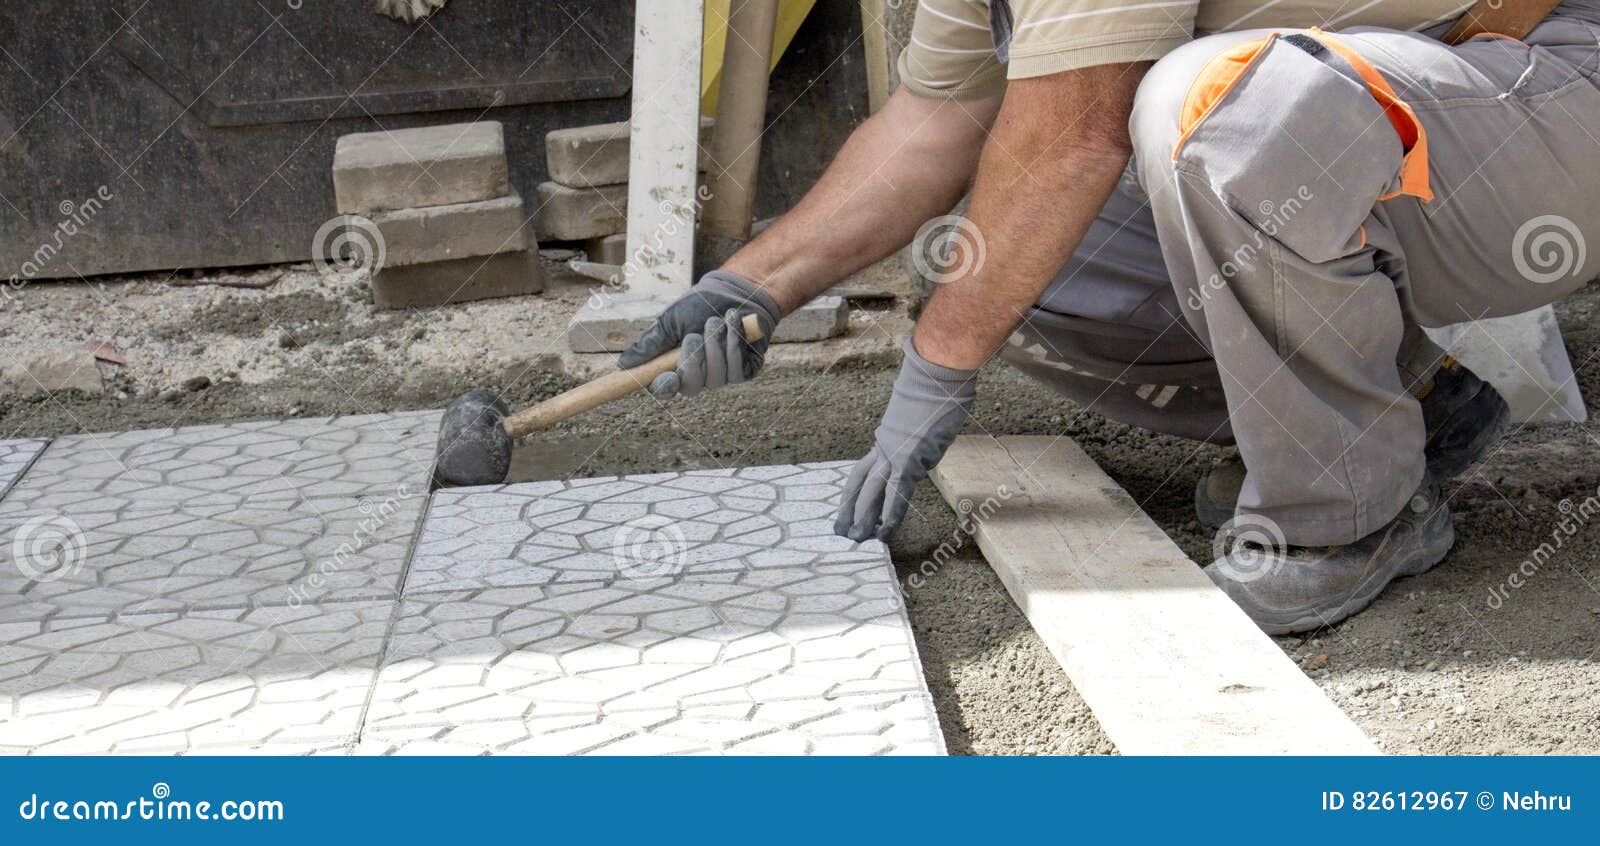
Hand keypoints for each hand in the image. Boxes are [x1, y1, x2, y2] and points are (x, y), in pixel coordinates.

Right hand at [618, 270, 782, 398]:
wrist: (734, 290)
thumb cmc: (699, 305)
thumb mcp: (670, 321)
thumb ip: (651, 343)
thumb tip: (623, 365)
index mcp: (674, 366)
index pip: (664, 388)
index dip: (664, 387)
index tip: (667, 377)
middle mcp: (698, 375)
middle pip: (690, 387)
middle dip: (692, 361)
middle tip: (693, 335)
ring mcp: (721, 375)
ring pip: (715, 378)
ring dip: (714, 346)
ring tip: (715, 320)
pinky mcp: (744, 370)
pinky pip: (737, 369)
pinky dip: (733, 344)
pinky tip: (732, 322)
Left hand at [835, 339, 976, 540]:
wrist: (936, 375)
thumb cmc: (936, 388)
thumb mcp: (920, 415)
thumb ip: (918, 431)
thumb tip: (929, 437)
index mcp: (885, 439)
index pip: (864, 471)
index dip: (854, 492)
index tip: (848, 509)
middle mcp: (884, 448)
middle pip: (860, 484)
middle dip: (850, 509)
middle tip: (841, 531)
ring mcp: (895, 454)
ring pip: (871, 492)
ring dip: (863, 517)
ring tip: (856, 538)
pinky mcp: (910, 458)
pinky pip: (897, 492)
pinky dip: (890, 513)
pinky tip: (884, 531)